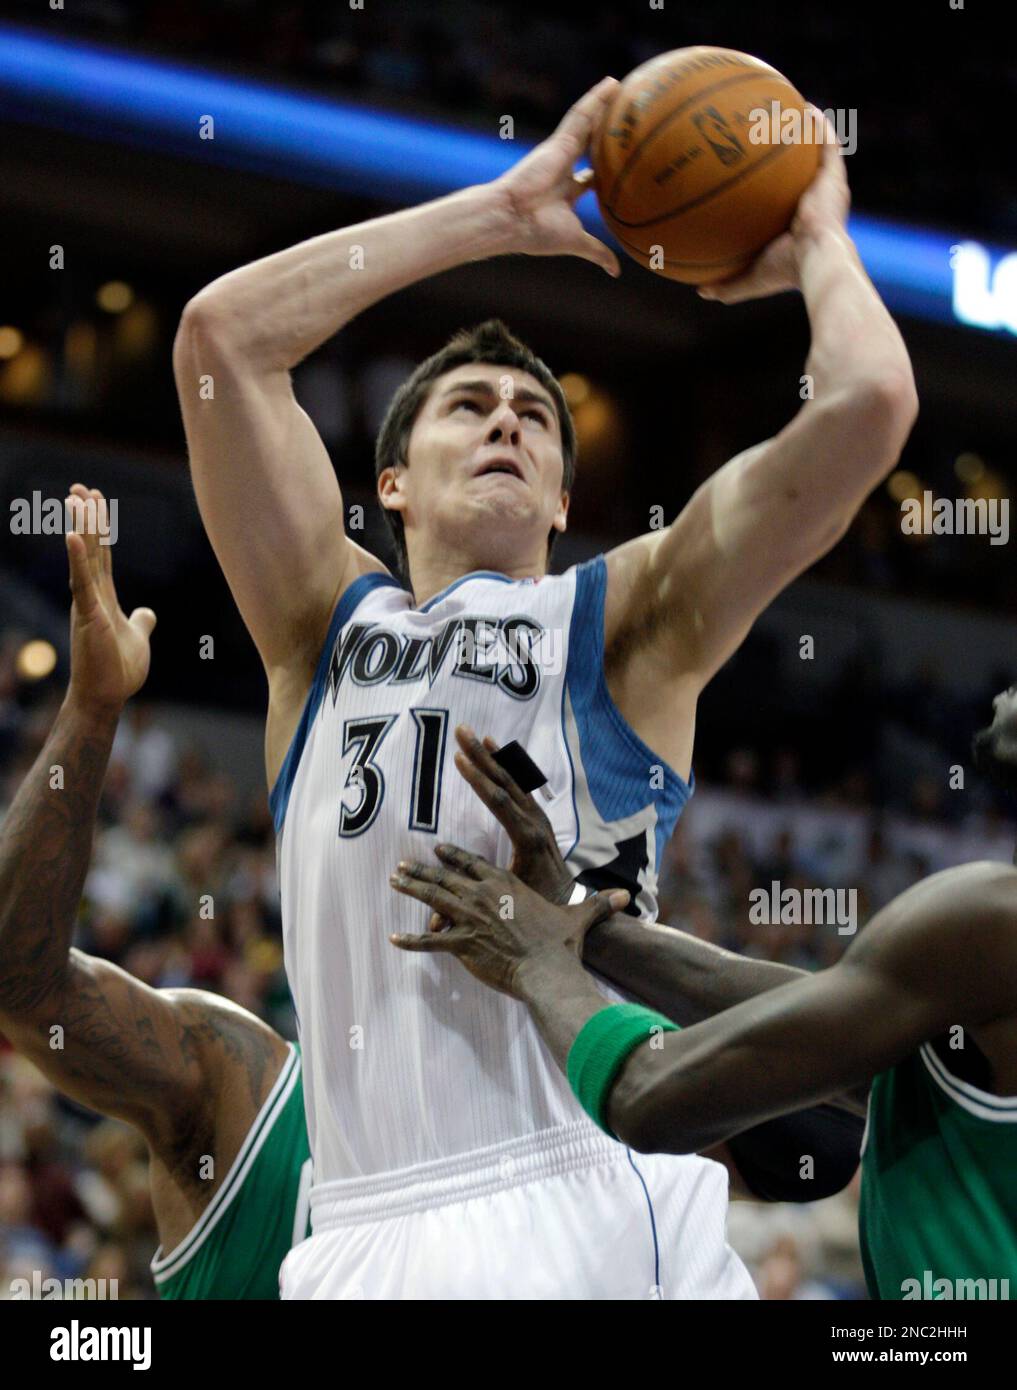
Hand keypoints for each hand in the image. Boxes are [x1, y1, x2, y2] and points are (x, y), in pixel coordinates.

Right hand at [65, 485, 155, 715]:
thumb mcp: (138, 638)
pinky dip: (78, 559)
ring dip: (82, 529)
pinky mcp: (87, 616)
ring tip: (76, 499)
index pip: (102, 556)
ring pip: (84, 559)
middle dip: (87, 518)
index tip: (94, 502)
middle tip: (80, 488)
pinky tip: (73, 535)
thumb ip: (141, 622)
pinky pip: (81, 583)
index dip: (100, 529)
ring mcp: (87, 604)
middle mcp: (92, 596)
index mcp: (104, 598)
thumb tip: (148, 613)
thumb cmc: (118, 670)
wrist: (105, 696)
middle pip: (91, 549)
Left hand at [389, 845, 627, 998]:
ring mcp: (470, 917)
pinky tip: (394, 939)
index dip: (454, 856)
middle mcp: (483, 894)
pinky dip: (411, 941)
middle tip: (401, 864)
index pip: (474, 864)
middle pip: (446, 876)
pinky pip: (430, 941)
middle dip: (422, 869)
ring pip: (433, 898)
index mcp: (506, 884)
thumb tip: (625, 898)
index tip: (438, 848)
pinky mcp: (461, 943)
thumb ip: (598, 904)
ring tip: (393, 881)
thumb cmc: (560, 944)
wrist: (548, 971)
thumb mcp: (579, 918)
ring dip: (411, 888)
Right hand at [452, 726, 573, 902]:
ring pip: (515, 780)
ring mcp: (539, 817)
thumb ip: (470, 916)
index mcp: (528, 840)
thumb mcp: (506, 908)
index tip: (458, 759)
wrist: (569, 905)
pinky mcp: (538, 818)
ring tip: (476, 735)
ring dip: (494, 757)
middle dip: (482, 756)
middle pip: (506, 782)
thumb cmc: (537, 907)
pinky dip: (508, 766)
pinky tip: (495, 750)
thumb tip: (434, 927)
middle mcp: (536, 822)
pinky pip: (521, 786)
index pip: (500, 803)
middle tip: (461, 732)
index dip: (478, 780)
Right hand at [491, 76, 620, 276]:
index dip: (603, 171)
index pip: (589, 178)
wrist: (511, 219)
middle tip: (625, 120)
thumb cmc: (537, 232)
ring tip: (623, 88)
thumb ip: (598, 252)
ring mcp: (560, 153)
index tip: (621, 166)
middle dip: (605, 134)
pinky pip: (582, 114)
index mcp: (566, 193)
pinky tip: (612, 84)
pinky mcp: (559, 142)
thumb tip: (616, 272)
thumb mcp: (577, 241)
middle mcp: (563, 169)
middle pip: (590, 146)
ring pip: (588, 124)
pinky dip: (596, 99)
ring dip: (603, 107)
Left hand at [698, 111, 849, 304]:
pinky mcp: (835, 177)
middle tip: (767, 138)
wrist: (817, 261)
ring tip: (788, 112)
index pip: (786, 203)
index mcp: (801, 225)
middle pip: (801, 173)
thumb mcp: (750, 279)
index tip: (755, 178)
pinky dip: (817, 126)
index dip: (774, 191)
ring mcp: (828, 188)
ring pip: (816, 154)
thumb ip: (727, 284)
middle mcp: (817, 204)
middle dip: (788, 157)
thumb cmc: (786, 271)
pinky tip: (803, 107)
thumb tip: (701, 291)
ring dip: (804, 134)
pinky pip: (828, 144)